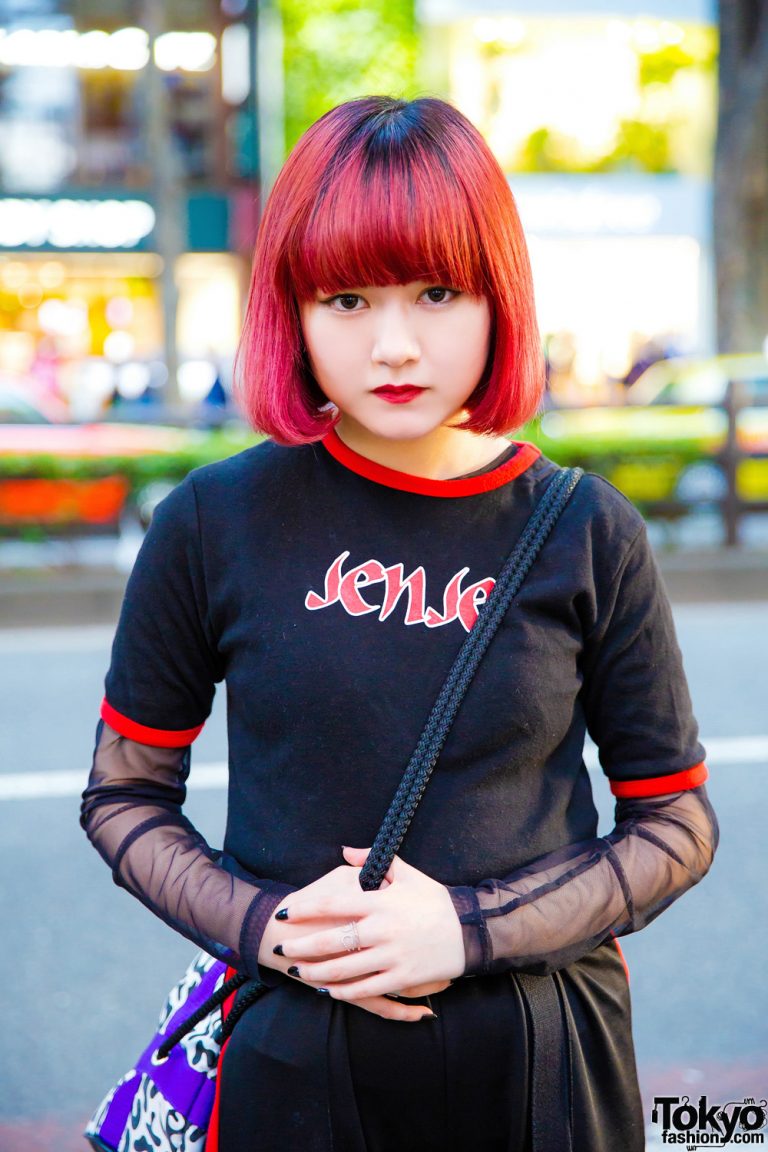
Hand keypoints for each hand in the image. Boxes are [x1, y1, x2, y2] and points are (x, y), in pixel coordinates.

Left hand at [268, 846, 465, 1003]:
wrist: (468, 931)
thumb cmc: (435, 900)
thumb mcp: (408, 873)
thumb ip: (375, 860)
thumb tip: (346, 851)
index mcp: (381, 902)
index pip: (333, 903)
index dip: (306, 908)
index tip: (285, 912)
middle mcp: (382, 929)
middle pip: (333, 940)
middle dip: (303, 945)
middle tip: (282, 947)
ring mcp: (391, 956)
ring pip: (344, 968)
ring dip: (317, 971)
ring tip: (298, 970)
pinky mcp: (401, 977)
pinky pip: (365, 987)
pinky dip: (344, 990)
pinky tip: (329, 990)